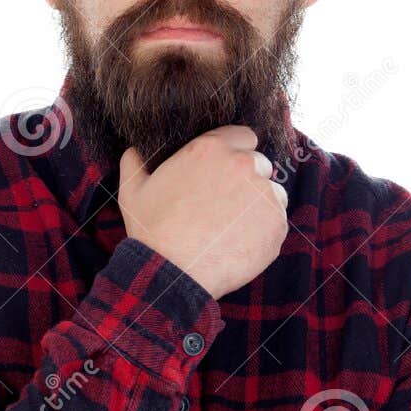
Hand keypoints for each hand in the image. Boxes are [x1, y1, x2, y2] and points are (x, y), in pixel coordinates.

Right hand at [119, 125, 287, 300]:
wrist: (172, 274)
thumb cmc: (152, 231)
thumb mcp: (133, 190)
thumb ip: (136, 162)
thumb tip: (135, 150)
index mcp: (211, 148)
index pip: (244, 135)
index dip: (236, 152)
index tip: (228, 170)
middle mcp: (243, 165)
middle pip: (260, 164)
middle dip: (247, 180)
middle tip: (227, 204)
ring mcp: (264, 194)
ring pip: (271, 193)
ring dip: (258, 205)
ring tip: (232, 227)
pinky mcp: (276, 224)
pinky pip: (277, 221)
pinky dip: (264, 231)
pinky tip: (239, 243)